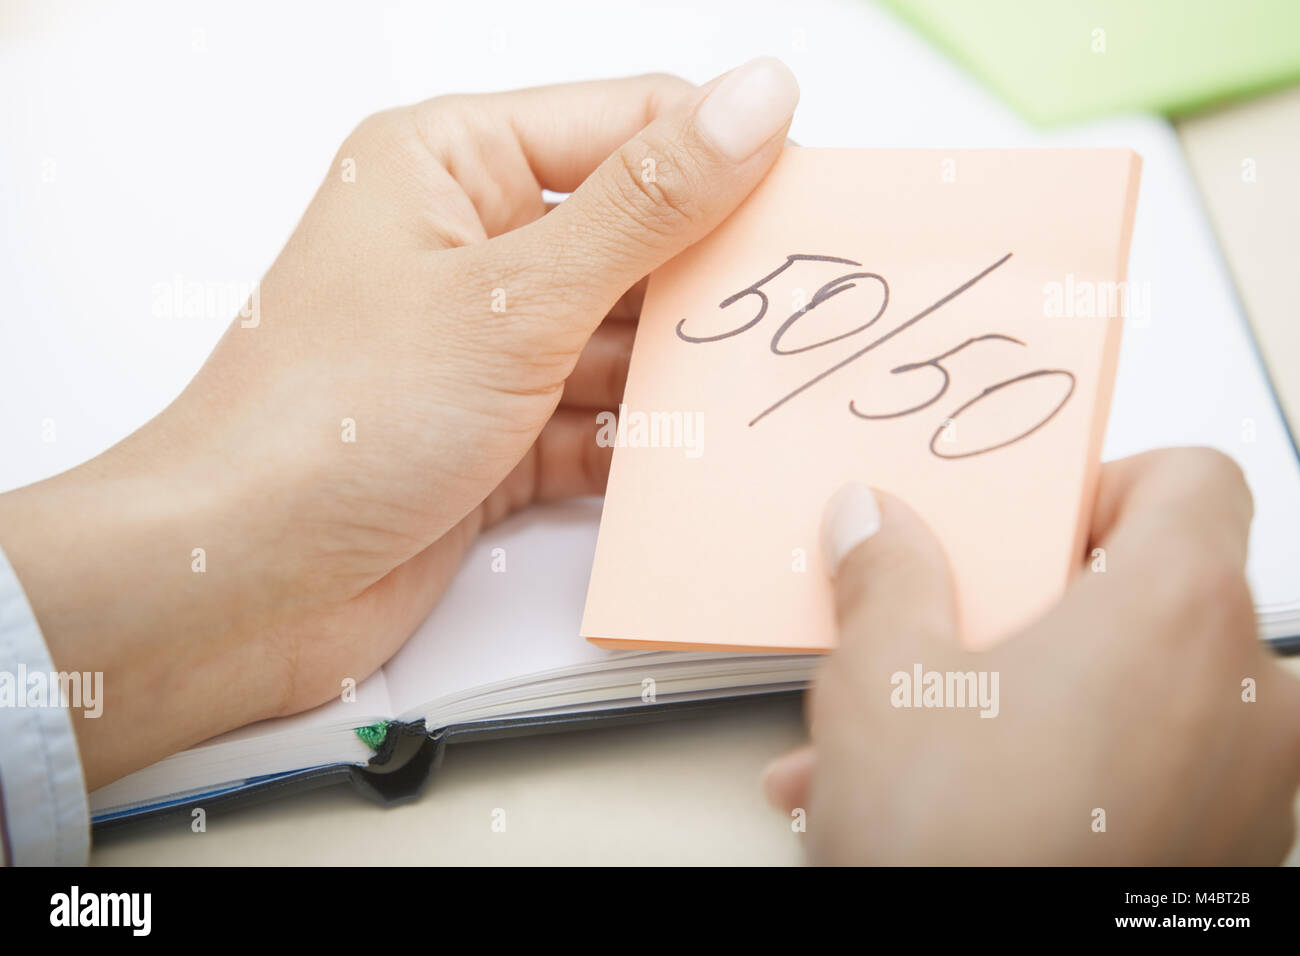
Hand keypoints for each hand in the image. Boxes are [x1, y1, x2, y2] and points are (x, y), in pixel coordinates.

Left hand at [0, 58, 799, 787]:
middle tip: (802, 308)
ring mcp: (483, 348)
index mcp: (451, 164)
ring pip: (622, 339)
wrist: (240, 582)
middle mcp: (469, 248)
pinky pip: (597, 422)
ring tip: (755, 390)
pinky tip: (688, 459)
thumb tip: (755, 102)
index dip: (724, 155)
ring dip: (679, 373)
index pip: (626, 123)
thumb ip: (646, 204)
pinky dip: (640, 443)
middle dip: (709, 280)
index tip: (817, 199)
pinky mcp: (495, 436)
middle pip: (634, 237)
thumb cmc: (330, 421)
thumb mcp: (514, 295)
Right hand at [764, 447, 1299, 863]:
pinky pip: (1150, 776)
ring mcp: (1250, 789)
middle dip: (1034, 617)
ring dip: (1031, 705)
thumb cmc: (964, 851)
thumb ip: (888, 577)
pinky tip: (963, 807)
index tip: (1030, 535)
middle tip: (953, 641)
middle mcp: (1247, 699)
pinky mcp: (1227, 857)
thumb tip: (872, 524)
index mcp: (1179, 615)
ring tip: (920, 749)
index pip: (1191, 481)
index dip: (1102, 489)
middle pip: (1153, 596)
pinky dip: (1069, 772)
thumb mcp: (883, 683)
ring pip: (1135, 700)